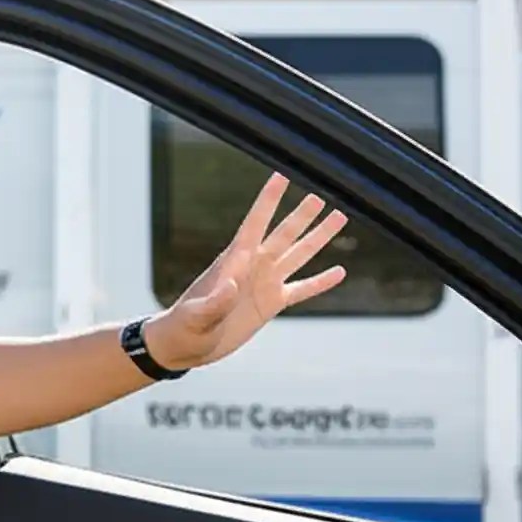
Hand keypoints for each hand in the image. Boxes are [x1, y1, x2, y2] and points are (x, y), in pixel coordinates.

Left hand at [145, 172, 347, 368]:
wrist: (185, 345)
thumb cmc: (182, 327)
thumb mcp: (195, 316)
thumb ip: (214, 302)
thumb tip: (232, 285)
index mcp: (234, 261)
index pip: (255, 223)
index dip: (268, 200)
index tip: (281, 176)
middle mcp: (253, 266)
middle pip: (283, 234)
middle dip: (301, 215)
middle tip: (320, 195)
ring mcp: (264, 283)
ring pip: (298, 255)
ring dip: (318, 238)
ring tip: (338, 217)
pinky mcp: (271, 304)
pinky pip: (302, 289)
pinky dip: (320, 282)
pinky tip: (339, 272)